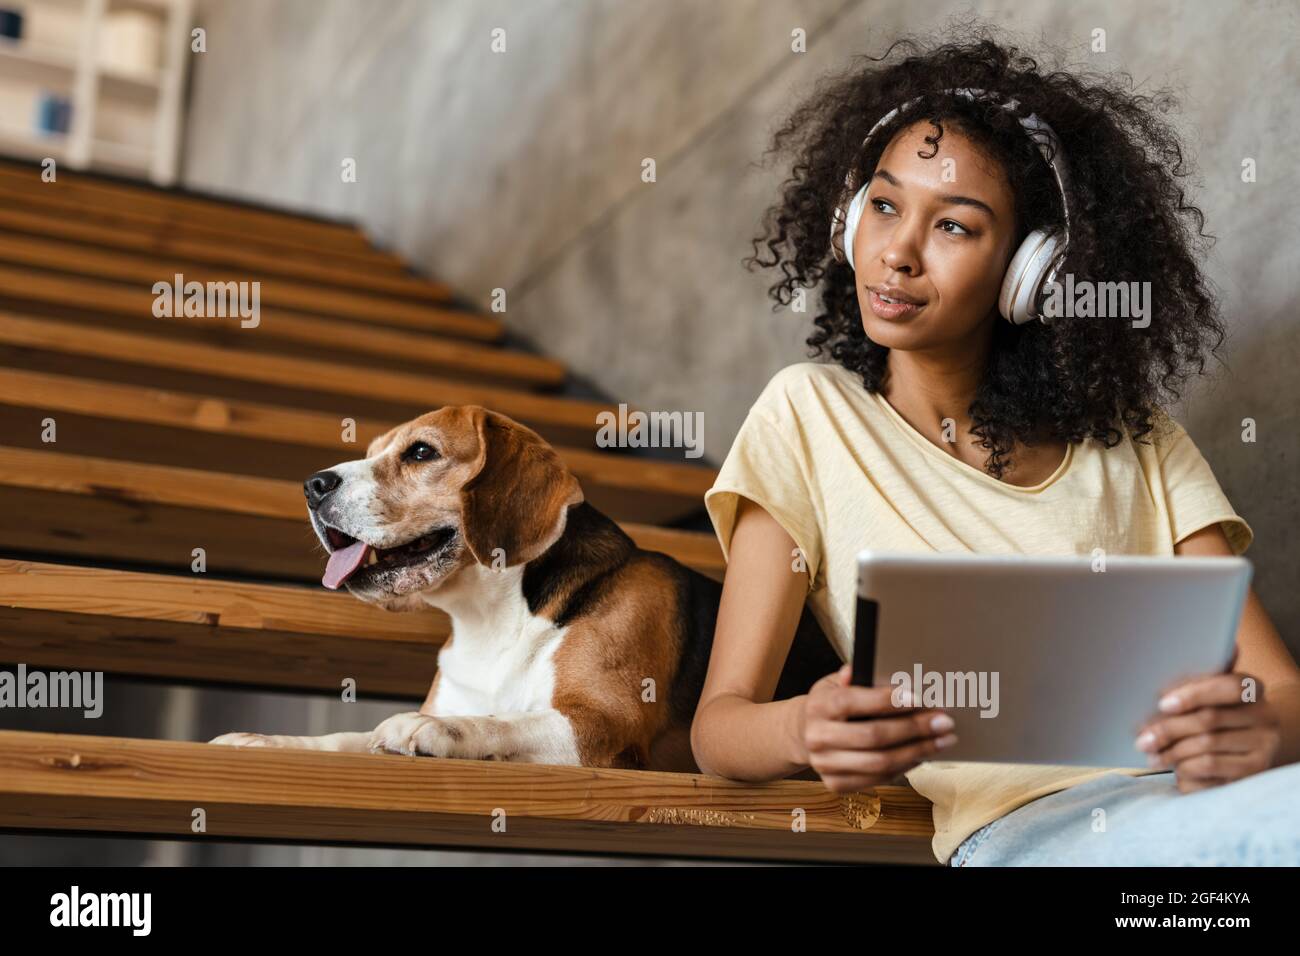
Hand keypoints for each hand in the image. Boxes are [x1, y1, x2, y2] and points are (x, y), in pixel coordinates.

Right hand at [801, 663, 957, 792]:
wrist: (804, 734)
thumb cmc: (830, 703)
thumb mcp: (835, 683)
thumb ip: (857, 676)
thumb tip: (883, 671)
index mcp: (819, 706)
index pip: (853, 703)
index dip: (888, 701)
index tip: (920, 698)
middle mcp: (818, 737)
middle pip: (873, 736)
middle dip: (914, 728)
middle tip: (944, 721)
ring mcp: (825, 765)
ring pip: (880, 762)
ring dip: (918, 751)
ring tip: (943, 740)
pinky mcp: (836, 784)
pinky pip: (879, 778)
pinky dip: (906, 767)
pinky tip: (923, 754)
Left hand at [1135, 670, 1281, 792]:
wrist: (1247, 746)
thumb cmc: (1215, 715)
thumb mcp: (1204, 698)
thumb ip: (1186, 694)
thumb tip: (1153, 708)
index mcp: (1252, 689)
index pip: (1229, 687)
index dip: (1194, 695)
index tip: (1162, 705)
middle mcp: (1265, 717)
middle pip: (1209, 720)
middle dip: (1169, 731)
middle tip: (1143, 741)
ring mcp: (1264, 747)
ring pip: (1207, 748)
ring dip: (1173, 754)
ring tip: (1153, 757)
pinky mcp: (1255, 772)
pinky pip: (1212, 771)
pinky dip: (1186, 771)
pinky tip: (1175, 770)